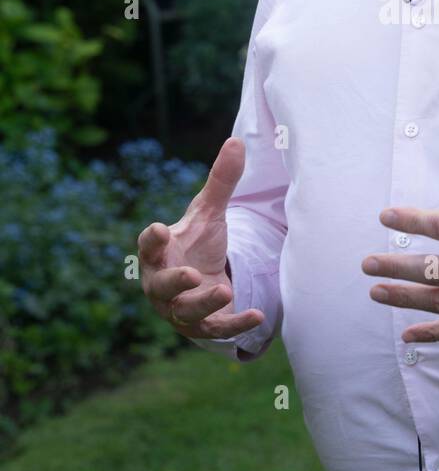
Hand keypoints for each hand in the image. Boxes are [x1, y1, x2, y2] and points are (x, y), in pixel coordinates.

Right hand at [138, 137, 264, 339]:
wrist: (203, 282)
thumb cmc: (198, 245)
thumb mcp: (209, 213)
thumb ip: (221, 182)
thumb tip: (237, 140)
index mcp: (158, 253)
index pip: (148, 246)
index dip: (152, 239)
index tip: (158, 230)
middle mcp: (163, 283)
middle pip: (161, 286)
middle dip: (174, 281)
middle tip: (191, 274)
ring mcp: (180, 308)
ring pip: (186, 312)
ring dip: (204, 303)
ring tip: (225, 292)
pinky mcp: (202, 327)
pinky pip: (216, 329)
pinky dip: (235, 325)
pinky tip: (256, 315)